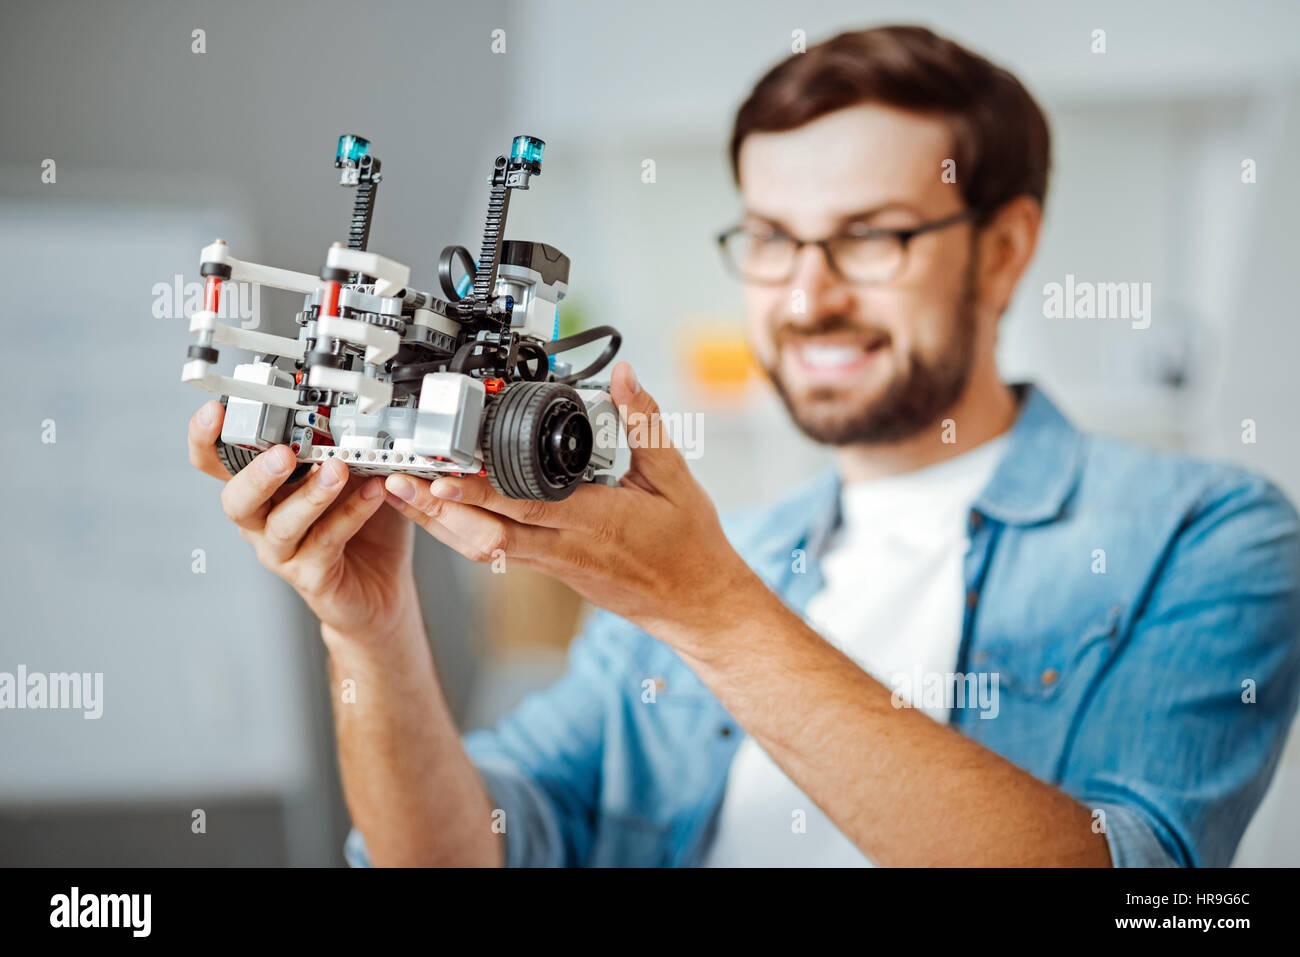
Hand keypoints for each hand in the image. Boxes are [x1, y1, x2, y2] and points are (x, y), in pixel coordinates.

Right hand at [187, 399, 419, 640]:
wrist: (380, 585)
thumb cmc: (356, 525)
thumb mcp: (345, 475)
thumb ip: (335, 447)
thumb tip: (344, 413)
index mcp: (260, 490)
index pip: (216, 464)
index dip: (206, 440)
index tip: (217, 412)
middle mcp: (261, 522)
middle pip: (237, 500)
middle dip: (257, 474)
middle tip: (283, 454)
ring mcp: (283, 551)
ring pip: (283, 524)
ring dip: (310, 495)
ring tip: (337, 471)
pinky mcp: (312, 575)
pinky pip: (327, 541)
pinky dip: (352, 513)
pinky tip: (374, 492)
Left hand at [380, 362, 763, 645]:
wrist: (695, 605)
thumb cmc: (689, 548)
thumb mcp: (677, 479)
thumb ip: (645, 424)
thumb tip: (625, 379)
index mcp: (598, 521)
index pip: (527, 506)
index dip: (479, 492)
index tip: (441, 474)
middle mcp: (567, 548)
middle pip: (488, 532)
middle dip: (438, 509)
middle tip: (398, 482)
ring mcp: (556, 563)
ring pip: (485, 547)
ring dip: (441, 523)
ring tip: (402, 495)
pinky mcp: (553, 569)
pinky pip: (498, 552)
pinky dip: (465, 533)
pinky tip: (442, 514)